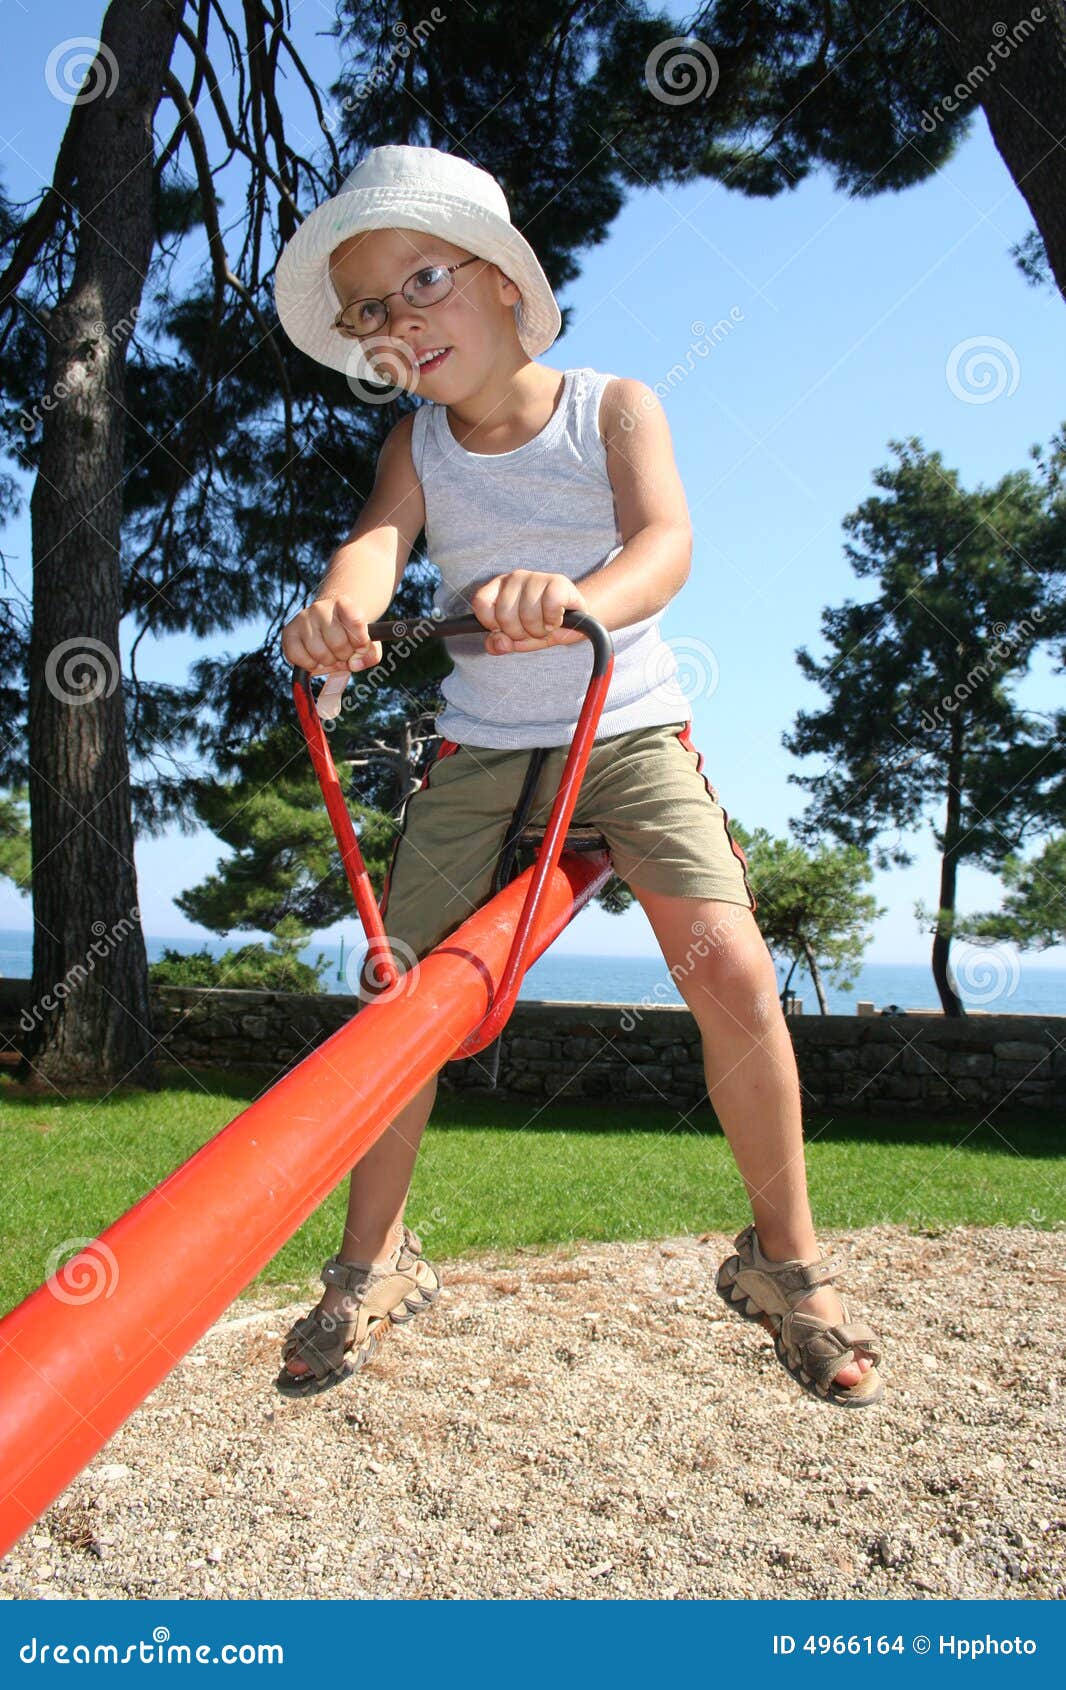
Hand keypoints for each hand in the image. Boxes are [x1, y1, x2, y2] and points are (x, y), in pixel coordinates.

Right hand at [281, 594, 382, 674]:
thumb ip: (370, 654)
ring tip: (330, 655)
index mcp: (343, 604)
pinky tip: (315, 659)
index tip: (361, 645)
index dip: (361, 641)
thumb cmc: (347, 635)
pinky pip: (298, 658)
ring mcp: (302, 619)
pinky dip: (310, 665)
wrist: (326, 625)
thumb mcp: (365, 641)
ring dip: (328, 662)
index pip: (356, 622)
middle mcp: (321, 608)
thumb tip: (355, 664)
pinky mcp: (288, 632)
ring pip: (319, 653)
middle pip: (338, 643)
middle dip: (344, 655)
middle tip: (343, 653)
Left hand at [469, 571, 590, 653]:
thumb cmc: (542, 625)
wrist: (576, 619)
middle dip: (519, 633)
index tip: (505, 630)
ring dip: (539, 630)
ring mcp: (536, 577)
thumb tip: (499, 642)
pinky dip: (553, 621)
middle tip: (531, 630)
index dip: (492, 624)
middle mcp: (515, 577)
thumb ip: (500, 643)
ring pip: (527, 614)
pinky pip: (549, 607)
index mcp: (499, 587)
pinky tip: (556, 619)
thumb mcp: (518, 639)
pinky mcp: (558, 582)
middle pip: (504, 615)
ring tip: (545, 626)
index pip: (481, 603)